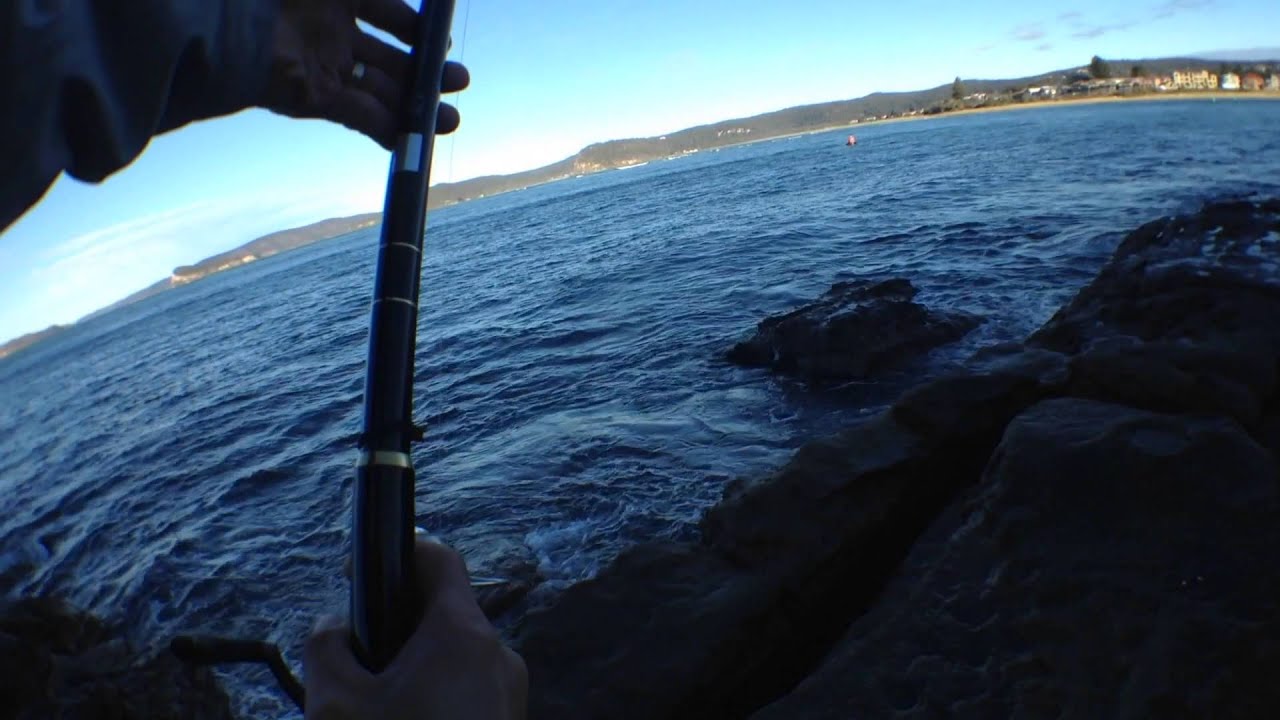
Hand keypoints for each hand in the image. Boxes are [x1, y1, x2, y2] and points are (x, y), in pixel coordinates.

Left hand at [263, 0, 470, 148]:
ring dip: (415, 107)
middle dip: (427, 74)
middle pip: (390, 59)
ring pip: (380, 91)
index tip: (441, 42)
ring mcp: (326, 69)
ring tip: (450, 121)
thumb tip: (417, 5)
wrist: (230, 25)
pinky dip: (385, 126)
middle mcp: (334, 36)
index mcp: (336, 0)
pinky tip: (412, 138)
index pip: (387, 15)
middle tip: (460, 82)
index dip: (414, 29)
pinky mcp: (315, 98)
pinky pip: (357, 114)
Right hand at [303, 537, 527, 718]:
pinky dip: (434, 695)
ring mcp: (509, 692)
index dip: (397, 552)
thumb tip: (334, 628)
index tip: (359, 570)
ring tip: (374, 706)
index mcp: (461, 633)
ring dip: (414, 668)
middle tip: (356, 659)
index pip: (438, 558)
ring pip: (455, 657)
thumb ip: (326, 649)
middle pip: (443, 612)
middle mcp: (497, 653)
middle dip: (396, 626)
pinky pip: (468, 690)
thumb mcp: (336, 705)